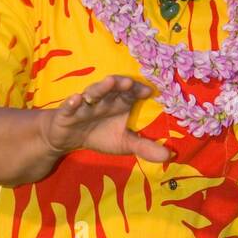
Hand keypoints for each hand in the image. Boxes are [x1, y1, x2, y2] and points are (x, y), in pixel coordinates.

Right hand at [40, 75, 172, 163]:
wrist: (68, 137)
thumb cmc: (99, 135)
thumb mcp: (124, 143)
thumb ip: (145, 147)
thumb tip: (170, 156)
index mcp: (118, 103)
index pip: (130, 93)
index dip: (138, 91)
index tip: (149, 92)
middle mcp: (103, 100)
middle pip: (113, 89)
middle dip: (120, 84)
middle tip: (129, 82)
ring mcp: (85, 105)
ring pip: (93, 93)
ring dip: (101, 88)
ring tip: (109, 82)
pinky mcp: (67, 113)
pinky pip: (69, 106)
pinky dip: (73, 103)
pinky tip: (77, 99)